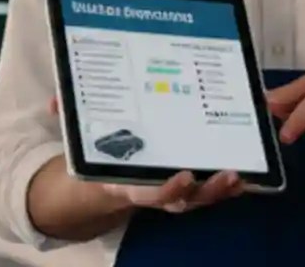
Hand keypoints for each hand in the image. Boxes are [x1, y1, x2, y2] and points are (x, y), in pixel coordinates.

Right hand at [48, 96, 244, 212]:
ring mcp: (177, 188)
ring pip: (205, 195)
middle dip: (208, 190)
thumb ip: (70, 122)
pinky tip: (249, 166)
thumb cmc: (101, 155)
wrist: (106, 178)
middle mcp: (157, 189)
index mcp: (129, 183)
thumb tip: (55, 104)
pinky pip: (213, 185)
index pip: (150, 193)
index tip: (183, 178)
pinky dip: (230, 181)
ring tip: (244, 171)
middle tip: (228, 175)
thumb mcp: (82, 141)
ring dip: (225, 186)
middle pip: (187, 199)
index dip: (167, 189)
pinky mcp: (192, 181)